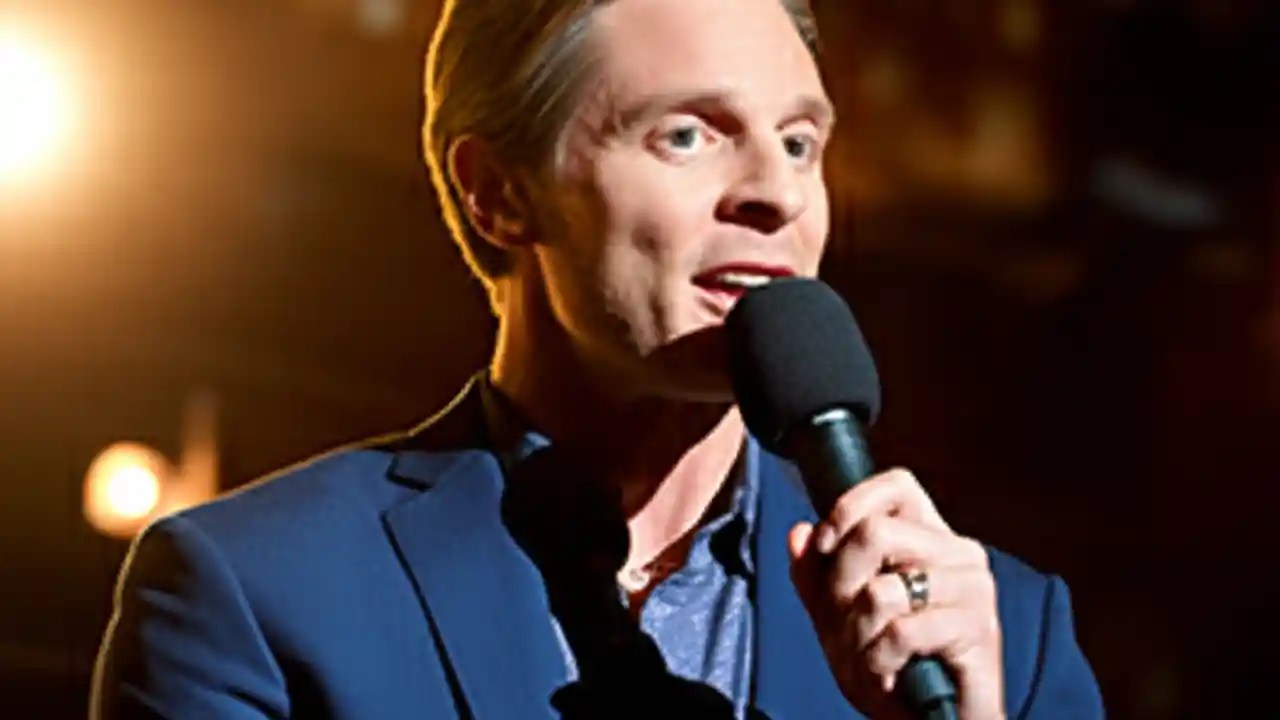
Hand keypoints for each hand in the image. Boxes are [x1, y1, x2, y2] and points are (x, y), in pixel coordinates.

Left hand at [787, 468, 1004, 719]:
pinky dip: (878, 660)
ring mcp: (974, 588)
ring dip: (856, 634)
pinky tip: (888, 674)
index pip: (896, 484)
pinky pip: (901, 631)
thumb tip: (799, 532)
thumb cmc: (891, 668)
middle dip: (839, 585)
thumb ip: (815, 575)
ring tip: (866, 658)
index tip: (824, 545)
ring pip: (882, 589)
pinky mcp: (980, 629)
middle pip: (877, 532)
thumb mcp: (837, 618)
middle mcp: (959, 553)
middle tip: (842, 623)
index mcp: (929, 538)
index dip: (850, 506)